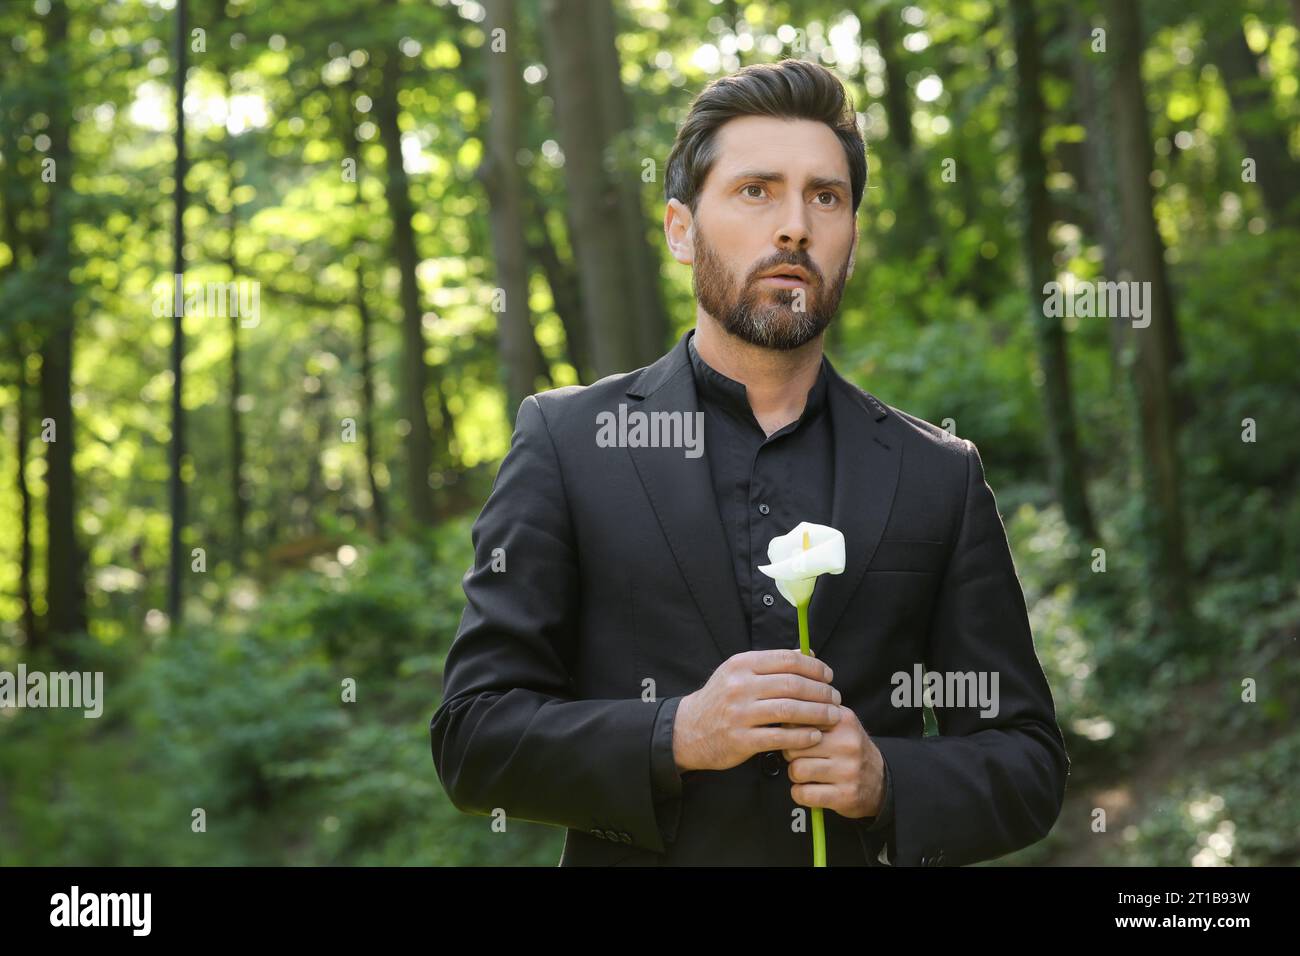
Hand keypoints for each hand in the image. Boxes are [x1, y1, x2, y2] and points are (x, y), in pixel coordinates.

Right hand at [674, 649, 842, 772]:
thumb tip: (807, 653)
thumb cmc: (721, 699)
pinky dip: (802, 737)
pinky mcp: (741, 740)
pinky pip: (780, 737)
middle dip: (820, 692)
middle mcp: (740, 686)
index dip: (814, 667)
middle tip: (835, 698)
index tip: (829, 676)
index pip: (787, 660)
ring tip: (832, 716)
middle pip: (792, 685)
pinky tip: (815, 736)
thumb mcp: (738, 673)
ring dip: (817, 713)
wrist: (689, 730)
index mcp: (742, 665)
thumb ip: (771, 664)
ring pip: (789, 710)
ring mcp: (740, 714)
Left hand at [782, 704, 884, 819]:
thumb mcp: (839, 722)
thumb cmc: (850, 749)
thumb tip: (783, 711)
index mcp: (843, 720)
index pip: (799, 720)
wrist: (880, 780)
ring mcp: (847, 771)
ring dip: (795, 775)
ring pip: (797, 770)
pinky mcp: (844, 795)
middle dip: (791, 754)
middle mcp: (847, 744)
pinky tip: (809, 789)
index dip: (790, 730)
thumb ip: (814, 712)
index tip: (794, 736)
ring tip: (807, 773)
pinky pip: (804, 794)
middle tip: (802, 757)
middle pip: (793, 747)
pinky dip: (800, 793)